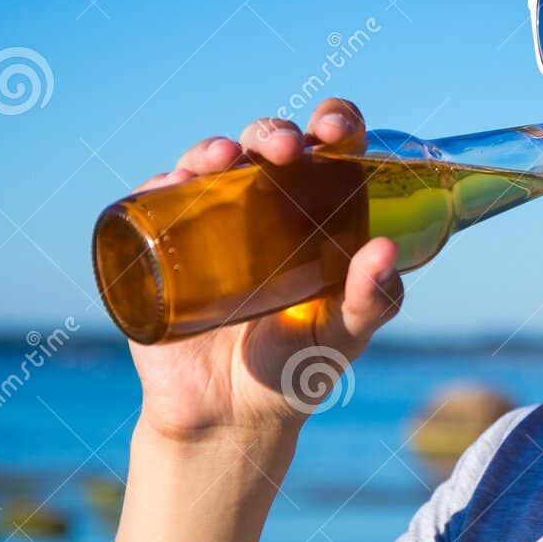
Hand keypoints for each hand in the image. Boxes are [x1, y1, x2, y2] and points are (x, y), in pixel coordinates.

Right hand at [126, 99, 403, 445]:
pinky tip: (172, 185)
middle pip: (264, 146)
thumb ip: (371, 301)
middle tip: (285, 148)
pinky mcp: (162, 248)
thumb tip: (387, 250)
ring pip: (206, 164)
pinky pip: (155, 202)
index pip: (328, 150)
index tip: (337, 130)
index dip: (334, 123)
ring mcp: (209, 224)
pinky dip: (161, 184)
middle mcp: (262, 207)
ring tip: (222, 159)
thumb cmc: (296, 369)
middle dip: (273, 131)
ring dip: (212, 148)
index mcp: (316, 213)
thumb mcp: (342, 336)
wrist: (230, 418)